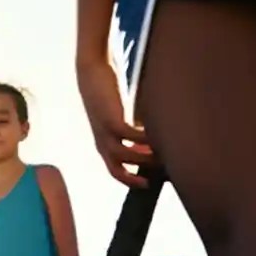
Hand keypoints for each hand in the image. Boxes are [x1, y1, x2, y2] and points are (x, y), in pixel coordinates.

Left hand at [76, 58, 151, 187]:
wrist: (91, 70)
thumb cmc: (108, 90)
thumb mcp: (120, 114)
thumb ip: (132, 128)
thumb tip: (151, 138)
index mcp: (103, 142)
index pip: (114, 170)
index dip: (129, 180)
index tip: (147, 184)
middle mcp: (101, 141)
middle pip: (116, 169)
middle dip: (135, 178)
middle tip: (157, 179)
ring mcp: (104, 132)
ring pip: (124, 155)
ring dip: (144, 158)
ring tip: (164, 157)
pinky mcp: (110, 119)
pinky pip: (129, 136)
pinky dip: (144, 139)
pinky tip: (158, 138)